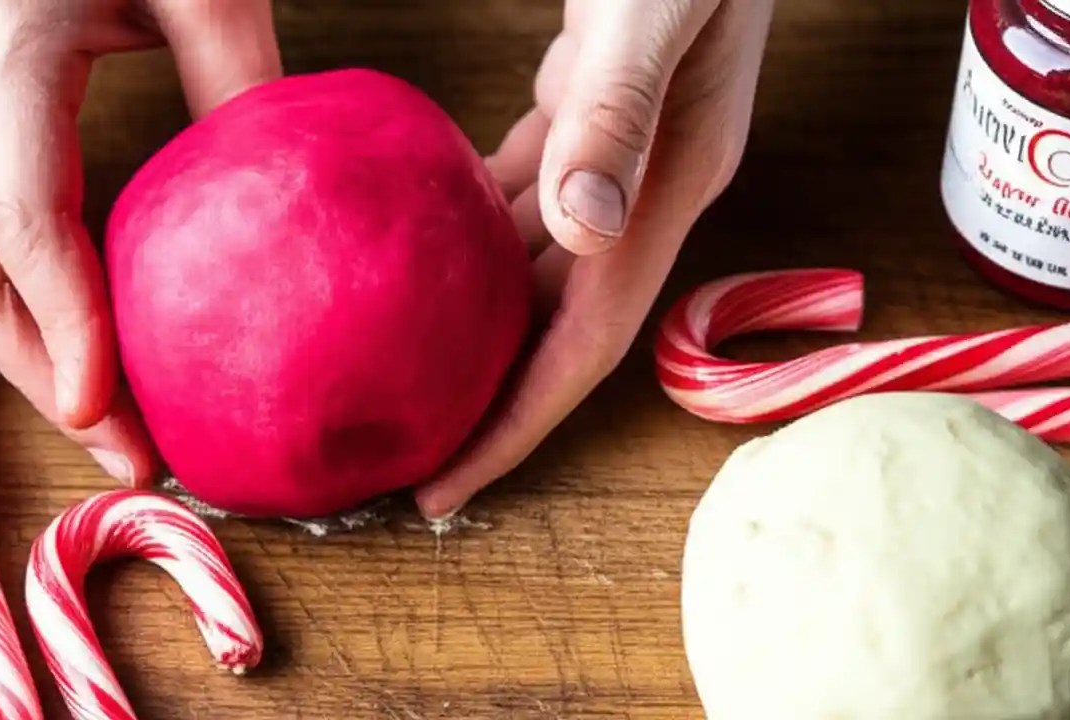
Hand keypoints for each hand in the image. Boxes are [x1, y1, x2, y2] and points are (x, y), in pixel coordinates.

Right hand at [0, 0, 281, 484]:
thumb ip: (239, 82)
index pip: (22, 219)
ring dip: (27, 354)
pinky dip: (16, 301)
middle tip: (127, 456)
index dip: (60, 325)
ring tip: (107, 425)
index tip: (112, 409)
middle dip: (45, 375)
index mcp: (10, 57)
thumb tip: (287, 202)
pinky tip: (71, 351)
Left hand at [415, 0, 774, 518]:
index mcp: (665, 186)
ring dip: (476, 325)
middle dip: (488, 398)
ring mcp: (620, 150)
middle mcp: (644, 186)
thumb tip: (581, 228)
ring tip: (405, 375)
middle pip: (558, 326)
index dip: (520, 422)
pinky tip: (424, 245)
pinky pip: (520, 195)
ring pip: (537, 268)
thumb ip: (619, 112)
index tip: (448, 487)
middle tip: (404, 455)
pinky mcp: (588, 108)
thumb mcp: (654, 12)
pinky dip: (474, 232)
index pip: (588, 341)